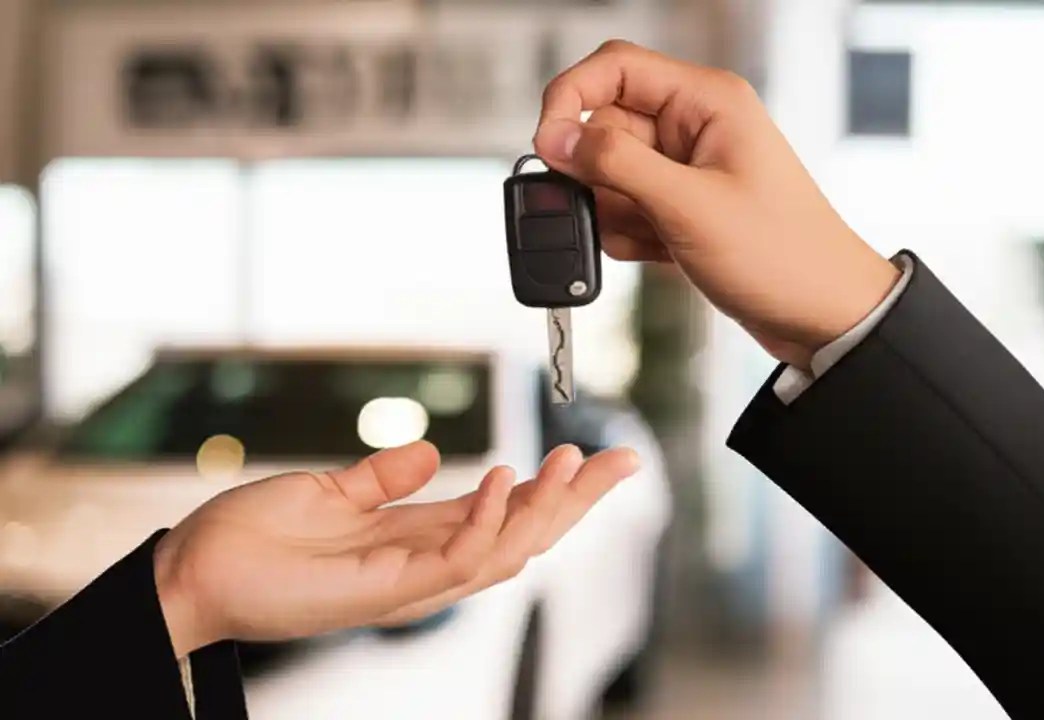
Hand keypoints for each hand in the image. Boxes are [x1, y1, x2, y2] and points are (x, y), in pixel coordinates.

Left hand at [152, 442, 637, 655]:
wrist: (194, 571)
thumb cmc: (253, 538)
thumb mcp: (332, 491)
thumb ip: (385, 476)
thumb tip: (432, 450)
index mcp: (419, 537)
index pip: (506, 512)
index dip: (556, 488)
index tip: (597, 454)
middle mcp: (426, 564)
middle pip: (524, 536)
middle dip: (578, 502)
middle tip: (625, 462)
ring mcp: (412, 583)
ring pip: (505, 553)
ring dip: (546, 509)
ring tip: (576, 462)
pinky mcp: (387, 591)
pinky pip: (453, 559)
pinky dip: (484, 521)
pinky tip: (502, 479)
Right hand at [533, 40, 900, 368]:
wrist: (824, 316)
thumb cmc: (784, 255)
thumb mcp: (689, 207)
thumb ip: (616, 165)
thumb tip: (556, 138)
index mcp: (706, 101)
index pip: (615, 68)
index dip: (571, 99)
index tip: (548, 144)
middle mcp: (695, 127)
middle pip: (606, 127)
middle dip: (599, 178)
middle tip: (622, 213)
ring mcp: (687, 169)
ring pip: (610, 174)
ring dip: (616, 214)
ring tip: (657, 240)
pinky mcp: (682, 208)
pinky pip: (626, 209)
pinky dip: (630, 235)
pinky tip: (662, 253)